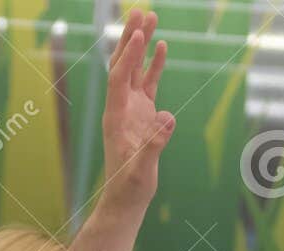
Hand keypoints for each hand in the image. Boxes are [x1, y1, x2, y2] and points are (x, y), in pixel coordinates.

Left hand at [100, 10, 174, 203]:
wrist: (125, 199)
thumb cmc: (130, 188)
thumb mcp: (141, 171)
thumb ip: (154, 146)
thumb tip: (167, 120)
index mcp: (115, 118)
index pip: (119, 79)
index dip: (129, 58)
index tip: (140, 35)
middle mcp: (119, 108)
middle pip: (121, 65)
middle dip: (130, 38)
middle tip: (140, 10)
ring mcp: (130, 109)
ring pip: (133, 69)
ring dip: (140, 44)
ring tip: (150, 17)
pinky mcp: (141, 114)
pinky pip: (146, 82)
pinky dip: (152, 64)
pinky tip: (161, 45)